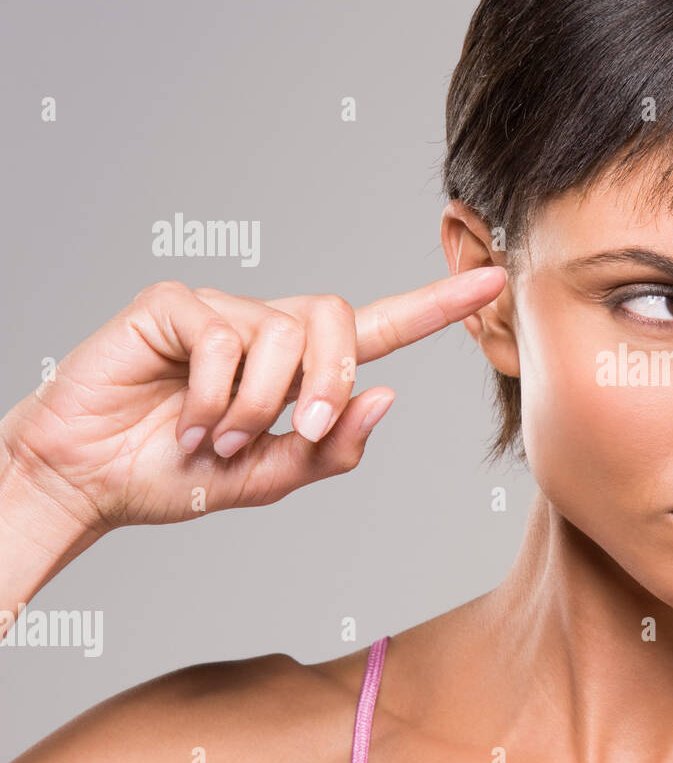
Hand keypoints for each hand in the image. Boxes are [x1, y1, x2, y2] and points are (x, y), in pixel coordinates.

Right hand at [0, 267, 506, 532]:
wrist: (90, 481)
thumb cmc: (178, 476)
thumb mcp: (269, 479)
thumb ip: (330, 448)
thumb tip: (388, 396)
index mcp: (299, 368)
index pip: (379, 327)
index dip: (436, 305)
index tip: (493, 282)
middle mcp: (266, 328)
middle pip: (337, 318)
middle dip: (328, 384)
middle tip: (294, 434)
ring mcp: (221, 309)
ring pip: (282, 334)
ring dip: (257, 405)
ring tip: (218, 440)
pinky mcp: (174, 303)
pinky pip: (223, 336)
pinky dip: (212, 396)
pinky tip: (185, 422)